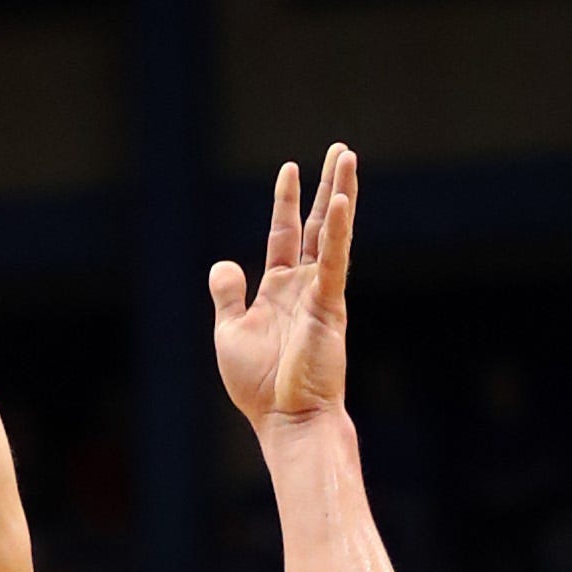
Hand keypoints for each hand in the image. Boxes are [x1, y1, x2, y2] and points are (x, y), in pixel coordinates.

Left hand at [210, 148, 354, 433]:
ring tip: (348, 159)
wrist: (286, 419)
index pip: (284, 234)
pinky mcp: (330, 305)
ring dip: (340, 194)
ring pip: (331, 233)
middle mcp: (303, 286)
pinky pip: (333, 260)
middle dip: (326, 186)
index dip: (286, 202)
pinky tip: (341, 200)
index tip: (289, 169)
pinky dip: (338, 230)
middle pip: (316, 224)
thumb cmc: (259, 386)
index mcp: (279, 290)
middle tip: (340, 151)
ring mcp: (320, 293)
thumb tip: (223, 263)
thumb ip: (227, 296)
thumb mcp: (230, 333)